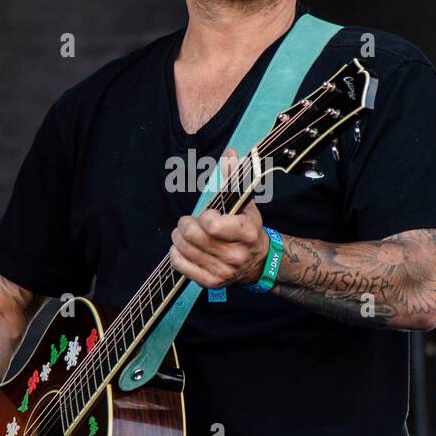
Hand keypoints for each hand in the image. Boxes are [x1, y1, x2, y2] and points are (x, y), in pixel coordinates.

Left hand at [169, 147, 269, 288]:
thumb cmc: (248, 229)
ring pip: (183, 249)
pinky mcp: (211, 282)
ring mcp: (223, 271)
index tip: (208, 214)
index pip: (211, 224)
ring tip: (185, 234)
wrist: (259, 263)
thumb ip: (235, 178)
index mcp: (246, 233)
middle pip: (192, 236)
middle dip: (185, 225)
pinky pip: (180, 266)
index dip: (204, 216)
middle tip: (189, 222)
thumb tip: (231, 152)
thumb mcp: (246, 204)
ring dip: (179, 238)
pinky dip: (176, 254)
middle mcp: (235, 255)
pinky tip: (183, 248)